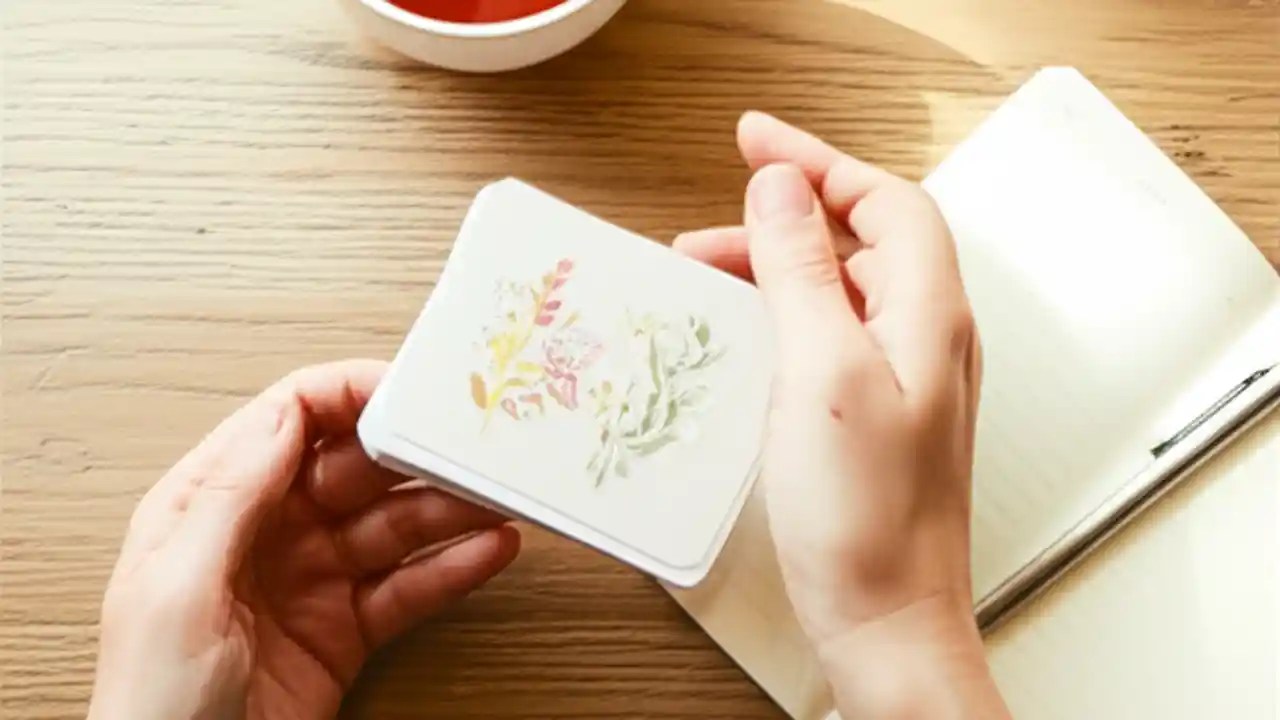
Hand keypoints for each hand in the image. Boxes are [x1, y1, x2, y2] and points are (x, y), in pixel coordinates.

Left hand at [88, 360, 519, 719]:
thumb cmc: (150, 702)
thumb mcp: (175, 589)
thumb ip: (230, 497)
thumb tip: (282, 414)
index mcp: (209, 505)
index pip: (289, 420)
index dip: (351, 394)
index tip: (408, 391)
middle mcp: (267, 532)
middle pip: (355, 469)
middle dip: (415, 454)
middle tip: (470, 447)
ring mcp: (312, 579)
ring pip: (393, 524)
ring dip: (448, 508)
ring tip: (496, 498)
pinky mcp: (348, 629)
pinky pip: (409, 585)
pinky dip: (453, 568)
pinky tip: (488, 550)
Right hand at [676, 113, 1007, 717]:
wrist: (887, 621)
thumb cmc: (865, 519)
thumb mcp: (820, 372)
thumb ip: (801, 272)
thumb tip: (782, 191)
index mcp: (928, 314)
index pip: (885, 200)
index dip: (820, 162)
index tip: (757, 142)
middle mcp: (926, 338)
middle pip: (860, 241)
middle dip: (783, 220)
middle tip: (710, 224)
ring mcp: (904, 379)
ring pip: (839, 289)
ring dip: (775, 269)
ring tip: (706, 277)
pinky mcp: (876, 415)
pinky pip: (829, 335)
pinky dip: (781, 316)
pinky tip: (740, 336)